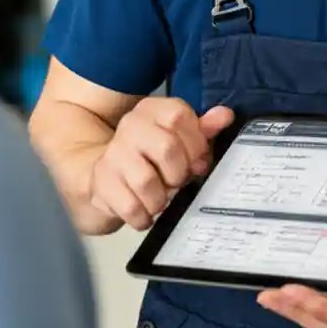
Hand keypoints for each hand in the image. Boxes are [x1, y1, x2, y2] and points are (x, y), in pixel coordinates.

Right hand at [90, 98, 233, 230]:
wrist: (104, 175)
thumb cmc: (152, 157)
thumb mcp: (180, 140)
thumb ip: (203, 130)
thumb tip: (225, 116)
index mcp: (153, 110)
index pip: (179, 117)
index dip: (195, 144)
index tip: (198, 162)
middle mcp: (130, 126)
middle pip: (167, 148)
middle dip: (179, 174)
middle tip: (177, 182)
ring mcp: (113, 154)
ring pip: (147, 182)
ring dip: (161, 199)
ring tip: (160, 199)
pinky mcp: (101, 182)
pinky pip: (130, 207)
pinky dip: (143, 217)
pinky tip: (145, 212)